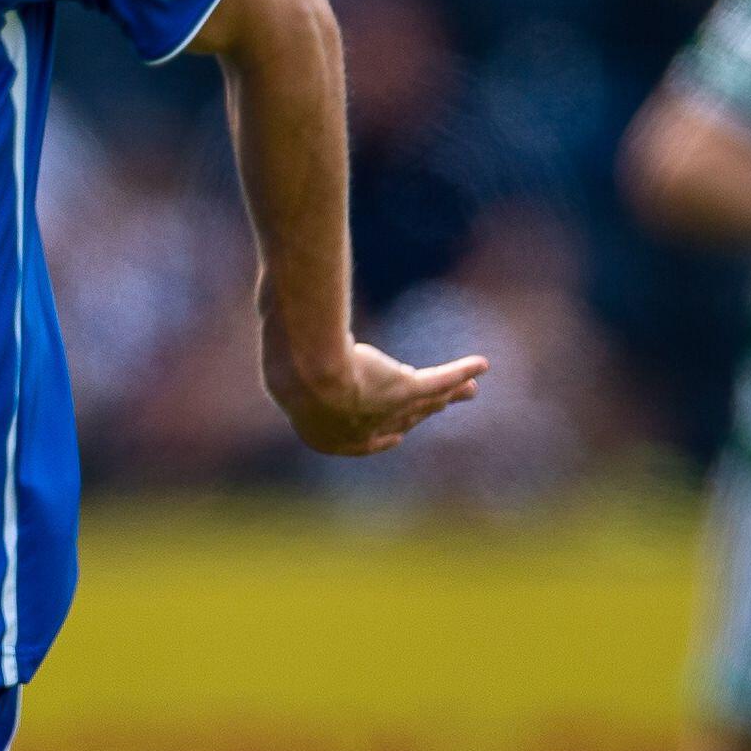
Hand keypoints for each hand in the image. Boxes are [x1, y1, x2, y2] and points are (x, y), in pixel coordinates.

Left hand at [268, 338, 487, 457]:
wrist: (306, 375)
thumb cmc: (284, 366)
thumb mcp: (283, 360)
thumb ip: (286, 346)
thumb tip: (269, 313)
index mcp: (325, 436)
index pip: (361, 432)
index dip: (382, 428)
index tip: (395, 432)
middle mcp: (360, 431)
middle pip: (401, 418)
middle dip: (424, 409)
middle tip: (442, 404)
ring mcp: (385, 412)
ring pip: (424, 401)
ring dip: (450, 393)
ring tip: (471, 389)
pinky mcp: (405, 391)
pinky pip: (439, 381)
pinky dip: (460, 372)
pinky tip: (481, 365)